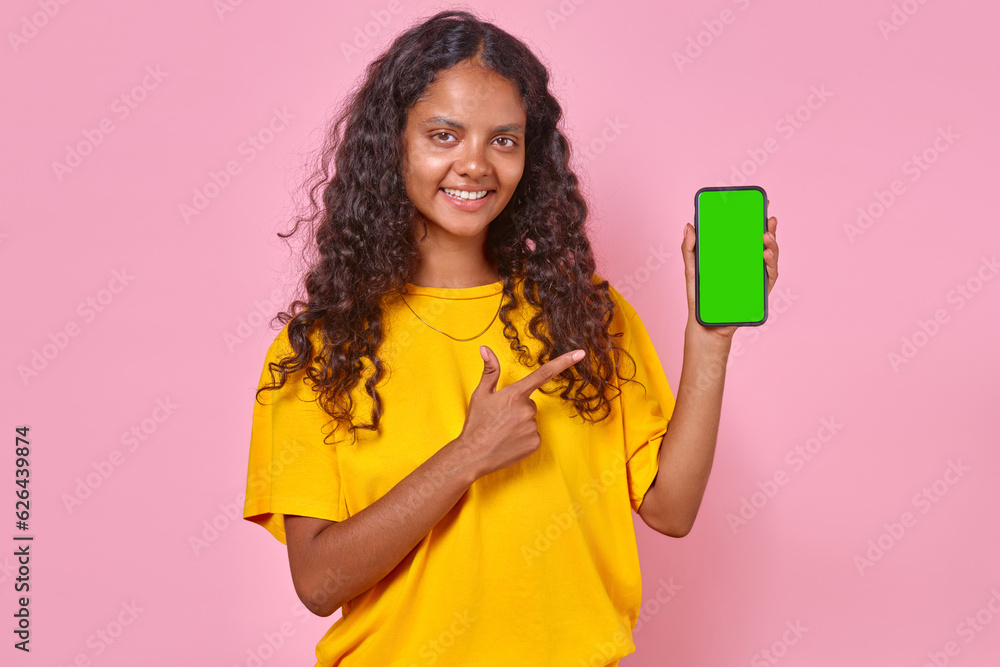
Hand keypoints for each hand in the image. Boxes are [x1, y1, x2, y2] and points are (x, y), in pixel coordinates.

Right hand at [453, 346, 585, 478]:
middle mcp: (527, 409)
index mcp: (515, 394)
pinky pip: (533, 434)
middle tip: (500, 419)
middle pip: (530, 403)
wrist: (473, 455)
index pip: (544, 373)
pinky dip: (523, 437)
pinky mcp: (535, 443)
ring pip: (531, 419)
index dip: (564, 362)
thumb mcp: (480, 394)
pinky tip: (509, 441)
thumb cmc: (476, 424)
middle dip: (517, 408)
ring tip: (502, 432)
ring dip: (520, 423)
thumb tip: (485, 348)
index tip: (580, 353)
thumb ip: (490, 370)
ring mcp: (533, 427)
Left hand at [681, 199, 779, 340]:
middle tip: (768, 218)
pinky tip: (766, 256)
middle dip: (769, 228)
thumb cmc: (699, 297)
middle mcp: (747, 263)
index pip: (747, 233)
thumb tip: (689, 225)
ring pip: (770, 256)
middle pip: (762, 242)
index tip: (761, 204)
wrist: (706, 324)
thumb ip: (689, 248)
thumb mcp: (692, 269)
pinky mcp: (759, 290)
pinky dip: (771, 265)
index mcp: (734, 255)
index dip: (755, 219)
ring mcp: (755, 276)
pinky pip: (769, 276)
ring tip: (765, 235)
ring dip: (772, 245)